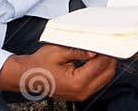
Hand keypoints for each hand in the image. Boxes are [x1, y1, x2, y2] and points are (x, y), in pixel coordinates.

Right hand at [0, 44, 116, 101]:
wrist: (28, 75)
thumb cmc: (40, 64)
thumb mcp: (59, 51)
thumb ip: (79, 51)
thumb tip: (94, 50)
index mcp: (76, 82)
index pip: (100, 65)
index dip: (106, 52)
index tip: (108, 43)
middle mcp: (81, 92)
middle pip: (107, 74)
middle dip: (109, 59)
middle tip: (107, 45)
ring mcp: (81, 94)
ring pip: (105, 79)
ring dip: (106, 65)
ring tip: (101, 51)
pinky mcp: (80, 93)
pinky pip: (98, 82)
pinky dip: (100, 71)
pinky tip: (96, 60)